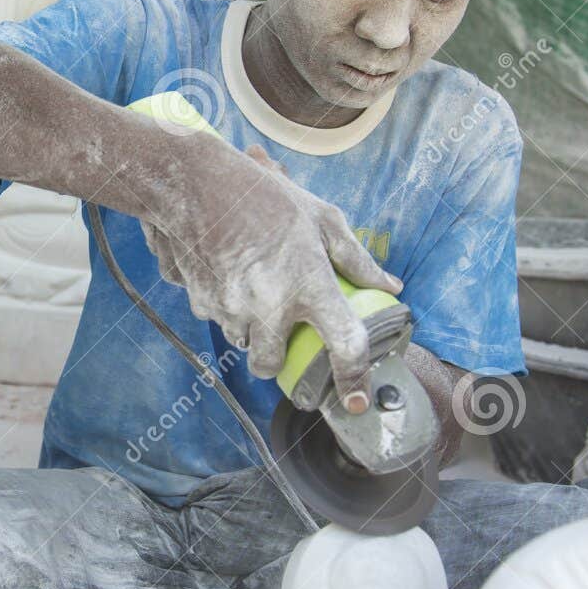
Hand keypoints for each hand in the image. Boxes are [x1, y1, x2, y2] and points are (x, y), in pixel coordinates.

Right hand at [143, 140, 401, 413]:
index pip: (344, 347)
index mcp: (310, 286)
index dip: (354, 381)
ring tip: (253, 292)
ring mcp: (232, 309)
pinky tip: (229, 277)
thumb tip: (389, 286)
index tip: (357, 402)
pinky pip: (218, 319)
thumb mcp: (322, 219)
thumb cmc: (267, 197)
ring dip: (250, 331)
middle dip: (275, 359)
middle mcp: (271, 307)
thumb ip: (357, 259)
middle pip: (271, 365)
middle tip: (280, 335)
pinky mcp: (203, 302)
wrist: (198, 186)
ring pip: (242, 343)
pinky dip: (225, 308)